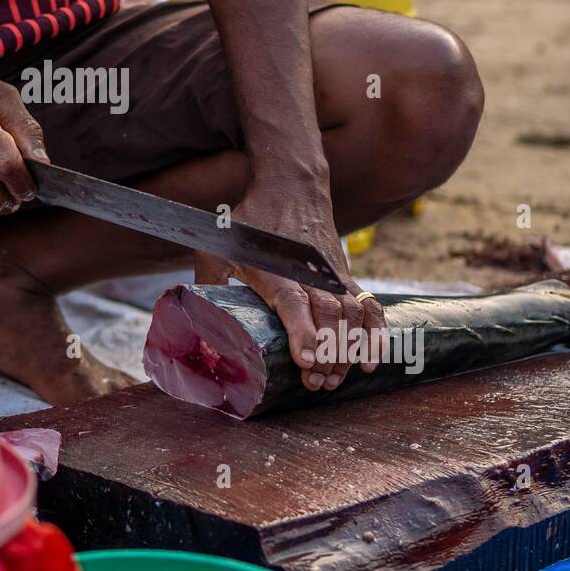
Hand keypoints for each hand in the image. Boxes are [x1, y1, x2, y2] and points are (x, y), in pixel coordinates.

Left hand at [194, 194, 385, 391]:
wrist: (290, 186)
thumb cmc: (249, 222)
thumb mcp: (217, 245)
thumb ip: (208, 281)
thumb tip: (194, 321)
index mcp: (275, 266)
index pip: (294, 301)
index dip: (302, 332)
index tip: (306, 359)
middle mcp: (309, 271)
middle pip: (328, 314)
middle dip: (327, 353)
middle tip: (315, 384)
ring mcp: (332, 274)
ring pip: (351, 314)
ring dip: (348, 350)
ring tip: (334, 381)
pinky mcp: (345, 276)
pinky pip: (369, 306)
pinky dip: (375, 334)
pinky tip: (370, 362)